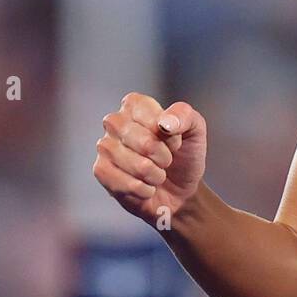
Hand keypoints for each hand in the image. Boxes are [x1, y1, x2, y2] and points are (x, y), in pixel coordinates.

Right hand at [92, 92, 207, 227]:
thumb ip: (184, 116)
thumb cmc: (185, 156)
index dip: (169, 133)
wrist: (182, 190)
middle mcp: (116, 122)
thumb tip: (164, 123)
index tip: (175, 142)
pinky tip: (147, 187)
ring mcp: (105, 146)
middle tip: (167, 160)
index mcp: (136, 105)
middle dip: (162, 156)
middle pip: (140, 139)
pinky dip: (142, 189)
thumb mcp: (195, 130)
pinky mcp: (101, 170)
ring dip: (154, 174)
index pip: (148, 113)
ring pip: (130, 162)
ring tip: (158, 174)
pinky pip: (120, 182)